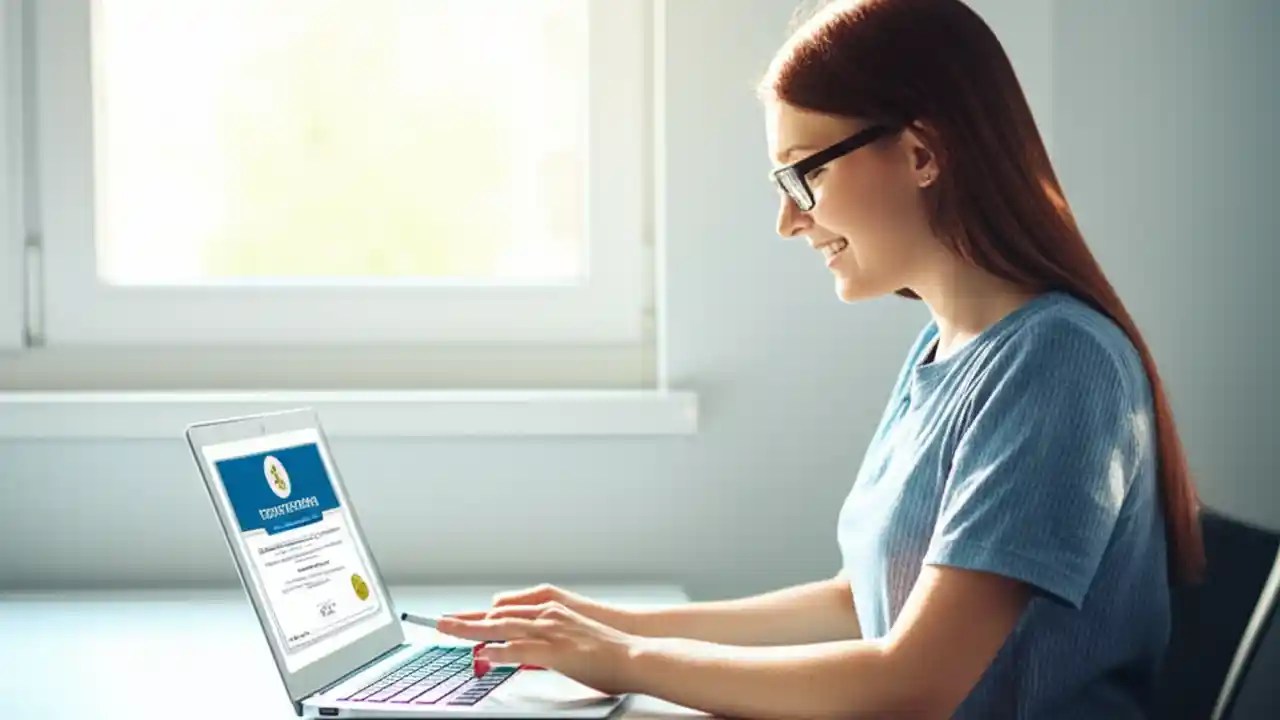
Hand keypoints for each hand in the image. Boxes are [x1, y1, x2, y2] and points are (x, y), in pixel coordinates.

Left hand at [435, 601, 641, 695]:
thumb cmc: (606, 648)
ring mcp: (551, 631)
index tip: (456, 617)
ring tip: (448, 630)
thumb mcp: (571, 632)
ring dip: (472, 629)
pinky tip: (486, 655)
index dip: (477, 615)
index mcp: (549, 610)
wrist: (635, 653)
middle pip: (496, 615)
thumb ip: (545, 635)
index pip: (503, 611)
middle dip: (465, 619)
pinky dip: (501, 652)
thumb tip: (522, 646)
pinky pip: (522, 649)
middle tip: (439, 621)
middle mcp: (546, 615)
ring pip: (502, 627)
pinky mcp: (558, 651)